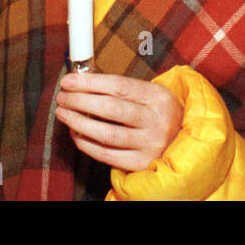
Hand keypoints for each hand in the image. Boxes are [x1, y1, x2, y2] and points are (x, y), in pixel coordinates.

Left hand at [55, 72, 182, 172]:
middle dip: (80, 101)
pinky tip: (76, 135)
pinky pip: (107, 155)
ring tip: (63, 114)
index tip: (68, 81)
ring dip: (79, 122)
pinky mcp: (140, 163)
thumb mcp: (150, 95)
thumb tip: (82, 83)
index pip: (119, 86)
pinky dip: (87, 144)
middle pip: (111, 108)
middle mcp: (156, 120)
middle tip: (62, 97)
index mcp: (158, 97)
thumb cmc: (158, 114)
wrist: (182, 142)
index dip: (90, 83)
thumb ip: (121, 89)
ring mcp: (149, 144)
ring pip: (107, 133)